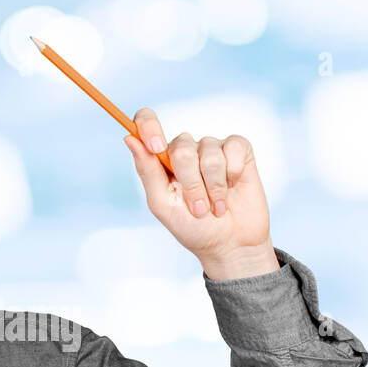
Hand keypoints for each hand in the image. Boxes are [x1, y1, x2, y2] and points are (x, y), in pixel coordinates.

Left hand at [124, 107, 279, 279]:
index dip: (148, 127)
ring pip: (209, 153)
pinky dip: (232, 174)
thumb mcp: (162, 204)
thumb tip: (129, 138)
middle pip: (182, 148)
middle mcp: (186, 150)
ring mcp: (212, 148)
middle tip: (198, 208)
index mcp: (161, 160)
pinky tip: (233, 187)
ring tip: (216, 206)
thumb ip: (147, 171)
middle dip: (191, 184)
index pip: (146, 122)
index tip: (156, 147)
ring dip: (213, 187)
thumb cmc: (193, 228)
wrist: (230, 244)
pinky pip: (233, 148)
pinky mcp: (238, 150)